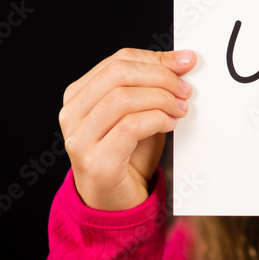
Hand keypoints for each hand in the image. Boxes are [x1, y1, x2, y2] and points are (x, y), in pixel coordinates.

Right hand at [58, 48, 195, 210]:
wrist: (117, 201)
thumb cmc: (130, 154)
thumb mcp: (142, 112)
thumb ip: (154, 87)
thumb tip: (182, 60)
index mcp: (79, 95)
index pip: (118, 61)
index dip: (156, 58)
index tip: (186, 62)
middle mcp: (72, 113)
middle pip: (119, 74)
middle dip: (160, 77)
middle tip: (186, 89)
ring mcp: (79, 138)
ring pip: (123, 98)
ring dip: (162, 99)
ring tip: (181, 109)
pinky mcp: (96, 161)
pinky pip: (130, 127)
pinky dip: (157, 120)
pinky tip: (170, 124)